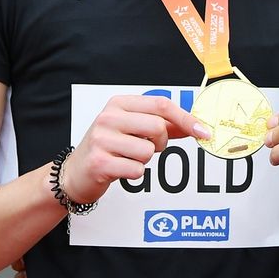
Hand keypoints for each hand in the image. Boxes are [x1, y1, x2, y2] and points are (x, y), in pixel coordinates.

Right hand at [62, 95, 210, 204]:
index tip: (203, 131)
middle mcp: (108, 117)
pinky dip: (134, 173)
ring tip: (128, 158)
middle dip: (161, 143)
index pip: (161, 104)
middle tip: (148, 148)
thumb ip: (163, 125)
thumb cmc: (108, 148)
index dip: (185, 118)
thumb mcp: (132, 129)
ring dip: (145, 160)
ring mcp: (102, 139)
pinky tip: (120, 169)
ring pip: (148, 151)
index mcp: (119, 104)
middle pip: (158, 127)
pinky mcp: (99, 162)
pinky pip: (137, 169)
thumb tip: (195, 126)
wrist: (75, 173)